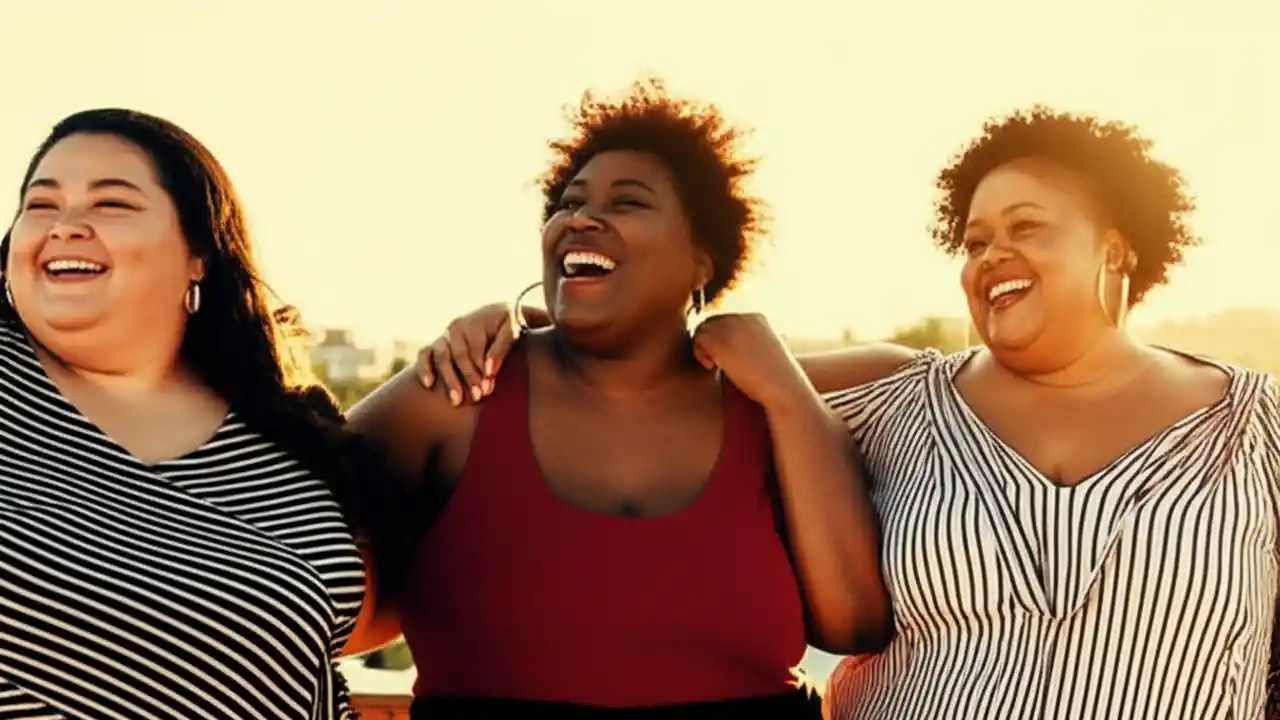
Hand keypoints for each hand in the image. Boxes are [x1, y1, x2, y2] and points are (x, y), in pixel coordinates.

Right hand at [416, 302, 550, 405]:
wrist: (495, 314)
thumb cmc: (506, 324)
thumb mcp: (511, 330)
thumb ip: (501, 349)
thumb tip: (489, 370)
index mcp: (474, 323)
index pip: (477, 350)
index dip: (482, 371)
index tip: (488, 390)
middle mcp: (456, 328)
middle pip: (459, 355)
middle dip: (468, 378)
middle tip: (477, 398)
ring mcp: (445, 336)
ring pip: (442, 356)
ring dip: (449, 379)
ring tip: (456, 400)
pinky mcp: (437, 344)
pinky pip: (425, 354)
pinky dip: (424, 368)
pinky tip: (429, 384)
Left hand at [692, 313, 813, 409]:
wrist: (783, 387)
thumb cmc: (777, 380)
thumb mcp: (767, 356)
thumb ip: (749, 347)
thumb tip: (728, 351)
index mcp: (757, 318)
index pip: (728, 320)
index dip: (723, 338)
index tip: (728, 358)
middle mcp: (743, 317)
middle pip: (713, 322)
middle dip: (711, 341)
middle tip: (717, 364)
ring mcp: (731, 327)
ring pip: (703, 328)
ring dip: (704, 347)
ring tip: (713, 365)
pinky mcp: (720, 340)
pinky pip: (699, 338)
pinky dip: (700, 353)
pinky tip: (712, 367)